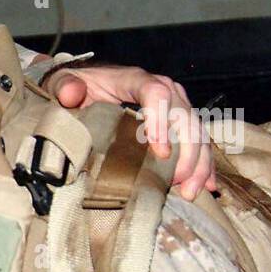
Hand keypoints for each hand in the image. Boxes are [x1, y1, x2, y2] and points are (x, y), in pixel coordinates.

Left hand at [44, 63, 215, 199]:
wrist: (85, 83)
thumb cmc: (77, 85)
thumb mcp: (64, 82)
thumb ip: (65, 86)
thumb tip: (71, 94)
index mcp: (134, 79)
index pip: (156, 94)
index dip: (161, 122)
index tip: (160, 153)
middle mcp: (162, 88)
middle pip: (185, 117)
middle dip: (188, 152)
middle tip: (180, 184)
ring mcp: (174, 104)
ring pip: (197, 131)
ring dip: (198, 163)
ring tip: (191, 192)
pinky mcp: (177, 121)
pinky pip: (197, 141)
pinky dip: (203, 164)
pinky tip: (206, 185)